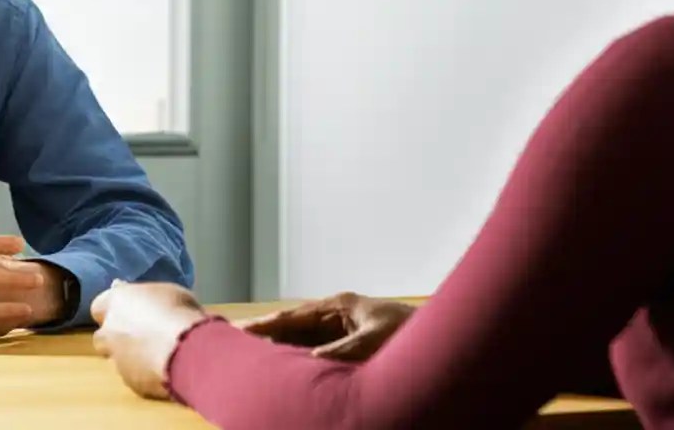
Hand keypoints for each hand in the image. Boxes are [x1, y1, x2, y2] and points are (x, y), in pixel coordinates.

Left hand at [91, 281, 207, 399]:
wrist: (185, 351)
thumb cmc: (179, 313)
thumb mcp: (170, 292)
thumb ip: (148, 295)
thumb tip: (138, 294)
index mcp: (117, 302)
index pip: (99, 305)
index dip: (113, 309)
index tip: (128, 308)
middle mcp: (110, 331)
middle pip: (102, 336)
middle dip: (115, 337)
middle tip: (138, 334)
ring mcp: (118, 359)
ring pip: (116, 359)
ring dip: (128, 357)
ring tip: (154, 354)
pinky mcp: (130, 382)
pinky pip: (133, 377)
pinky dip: (143, 373)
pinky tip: (163, 370)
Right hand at [237, 292, 415, 360]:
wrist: (440, 338)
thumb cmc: (412, 333)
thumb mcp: (375, 341)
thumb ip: (343, 350)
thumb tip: (310, 362)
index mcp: (338, 306)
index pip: (294, 316)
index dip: (267, 324)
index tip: (241, 330)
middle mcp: (335, 316)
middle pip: (292, 326)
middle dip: (265, 334)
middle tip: (233, 341)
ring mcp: (341, 330)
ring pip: (301, 340)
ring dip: (278, 347)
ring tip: (249, 356)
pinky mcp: (348, 345)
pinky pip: (316, 351)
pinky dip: (297, 358)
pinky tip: (282, 367)